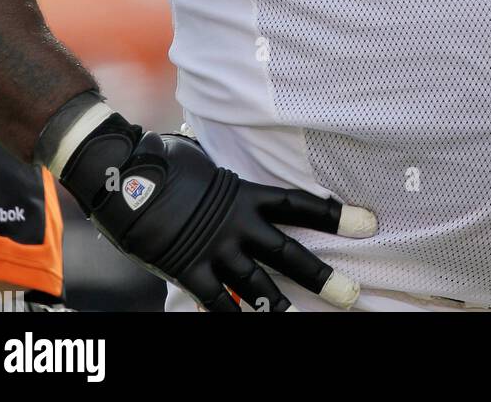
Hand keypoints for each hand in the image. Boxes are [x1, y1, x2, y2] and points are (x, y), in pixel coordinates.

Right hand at [59, 112, 375, 311]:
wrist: (122, 175)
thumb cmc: (161, 161)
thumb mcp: (203, 161)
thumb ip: (222, 174)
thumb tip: (225, 166)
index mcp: (245, 193)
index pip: (300, 205)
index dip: (334, 214)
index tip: (368, 222)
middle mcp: (238, 224)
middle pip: (290, 253)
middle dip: (323, 275)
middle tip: (353, 294)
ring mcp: (215, 250)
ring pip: (258, 286)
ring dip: (282, 307)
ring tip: (303, 323)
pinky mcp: (189, 271)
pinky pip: (218, 304)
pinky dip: (234, 319)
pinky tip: (251, 329)